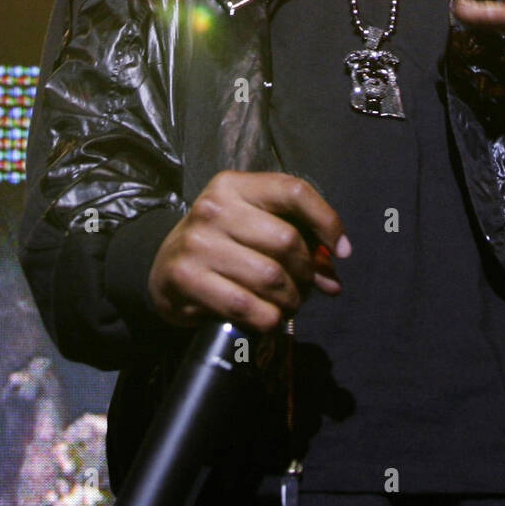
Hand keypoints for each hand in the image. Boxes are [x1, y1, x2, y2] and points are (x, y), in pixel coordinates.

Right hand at [148, 171, 350, 331]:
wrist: (163, 269)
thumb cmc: (222, 245)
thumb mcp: (255, 229)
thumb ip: (297, 244)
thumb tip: (333, 279)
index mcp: (235, 186)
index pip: (294, 191)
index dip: (327, 221)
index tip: (341, 251)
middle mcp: (214, 208)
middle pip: (287, 241)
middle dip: (306, 272)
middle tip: (305, 287)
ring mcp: (197, 243)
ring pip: (270, 278)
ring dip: (290, 300)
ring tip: (288, 304)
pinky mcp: (185, 278)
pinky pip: (247, 306)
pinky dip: (269, 319)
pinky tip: (269, 319)